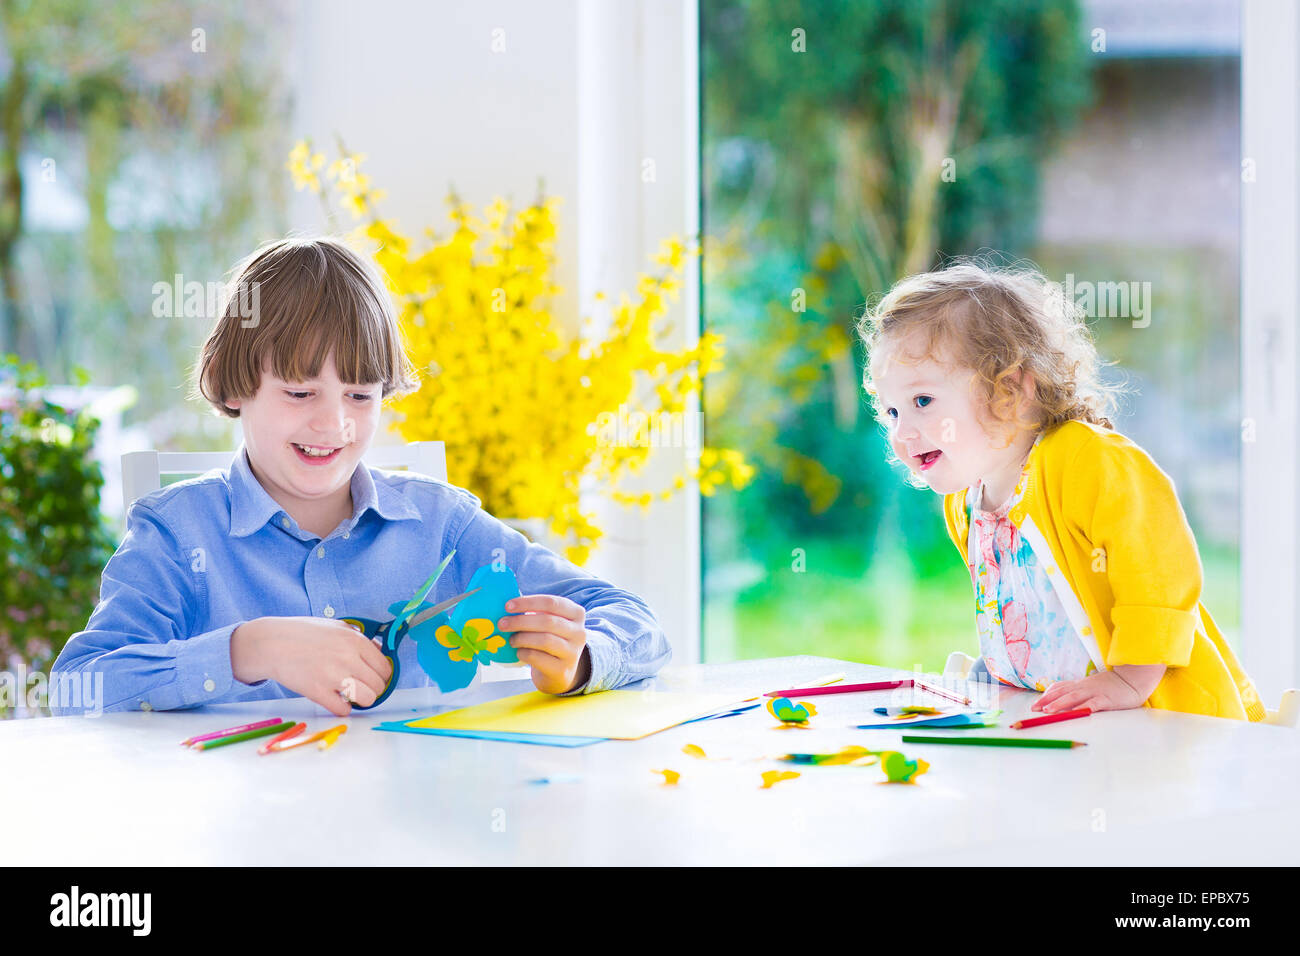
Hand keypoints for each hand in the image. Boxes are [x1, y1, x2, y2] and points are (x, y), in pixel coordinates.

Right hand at [231, 616, 393, 715]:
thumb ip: (360, 638)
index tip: (373, 678)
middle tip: (360, 687)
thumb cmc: (304, 634)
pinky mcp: (317, 691)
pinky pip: (343, 710)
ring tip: (350, 694)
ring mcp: (333, 675)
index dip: (381, 676)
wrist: (272, 643)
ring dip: (361, 700)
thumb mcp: (337, 627)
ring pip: (367, 699)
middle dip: (372, 689)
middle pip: (379, 686)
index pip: (385, 668)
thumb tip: (380, 651)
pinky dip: (342, 708)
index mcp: (355, 640)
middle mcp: (348, 657)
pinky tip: (334, 699)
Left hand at [497, 595, 590, 694]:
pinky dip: (524, 653)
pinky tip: (519, 652)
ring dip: (522, 638)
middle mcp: (579, 632)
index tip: (508, 606)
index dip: (528, 603)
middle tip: (502, 623)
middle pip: (547, 621)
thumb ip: (535, 612)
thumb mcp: (550, 623)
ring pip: (544, 640)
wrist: (561, 672)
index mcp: (576, 614)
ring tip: (511, 640)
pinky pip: (538, 657)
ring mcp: (572, 652)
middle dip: (520, 621)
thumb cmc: (551, 640)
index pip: (551, 603)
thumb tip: (509, 607)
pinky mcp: (562, 670)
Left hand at [1032, 664, 1165, 714]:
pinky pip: (1093, 704)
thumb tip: (1060, 698)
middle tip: (1034, 709)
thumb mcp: (1091, 686)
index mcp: (1080, 684)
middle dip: (1046, 701)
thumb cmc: (1111, 685)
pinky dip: (1083, 708)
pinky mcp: (1106, 699)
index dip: (1046, 696)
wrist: (1132, 679)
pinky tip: (1075, 713)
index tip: (1035, 704)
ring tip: (1048, 711)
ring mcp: (1095, 692)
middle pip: (1062, 693)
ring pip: (1074, 697)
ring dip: (1059, 704)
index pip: (1059, 688)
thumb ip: (1077, 690)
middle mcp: (1084, 687)